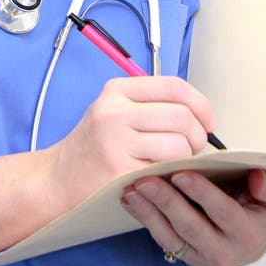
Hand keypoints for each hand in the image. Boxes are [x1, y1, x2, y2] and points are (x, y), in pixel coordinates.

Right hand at [47, 76, 216, 211]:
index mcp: (117, 90)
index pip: (173, 86)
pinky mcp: (120, 171)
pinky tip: (163, 177)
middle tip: (194, 149)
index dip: (200, 104)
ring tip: (176, 164)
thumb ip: (149, 105)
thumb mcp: (114, 111)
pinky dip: (173, 175)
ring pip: (179, 145)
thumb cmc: (93, 148)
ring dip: (187, 159)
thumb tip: (199, 114)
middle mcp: (115, 110)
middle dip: (199, 136)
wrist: (56, 179)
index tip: (208, 122)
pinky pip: (166, 170)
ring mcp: (116, 140)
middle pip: (181, 115)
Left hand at [121, 168, 265, 265]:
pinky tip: (131, 198)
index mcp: (249, 234)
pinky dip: (143, 216)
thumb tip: (258, 177)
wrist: (244, 238)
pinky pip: (159, 237)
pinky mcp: (181, 253)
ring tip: (132, 187)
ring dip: (149, 210)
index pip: (224, 213)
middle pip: (191, 226)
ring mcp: (199, 254)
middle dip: (167, 201)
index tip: (182, 174)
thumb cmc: (253, 210)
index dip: (203, 193)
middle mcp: (224, 250)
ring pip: (170, 234)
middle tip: (146, 180)